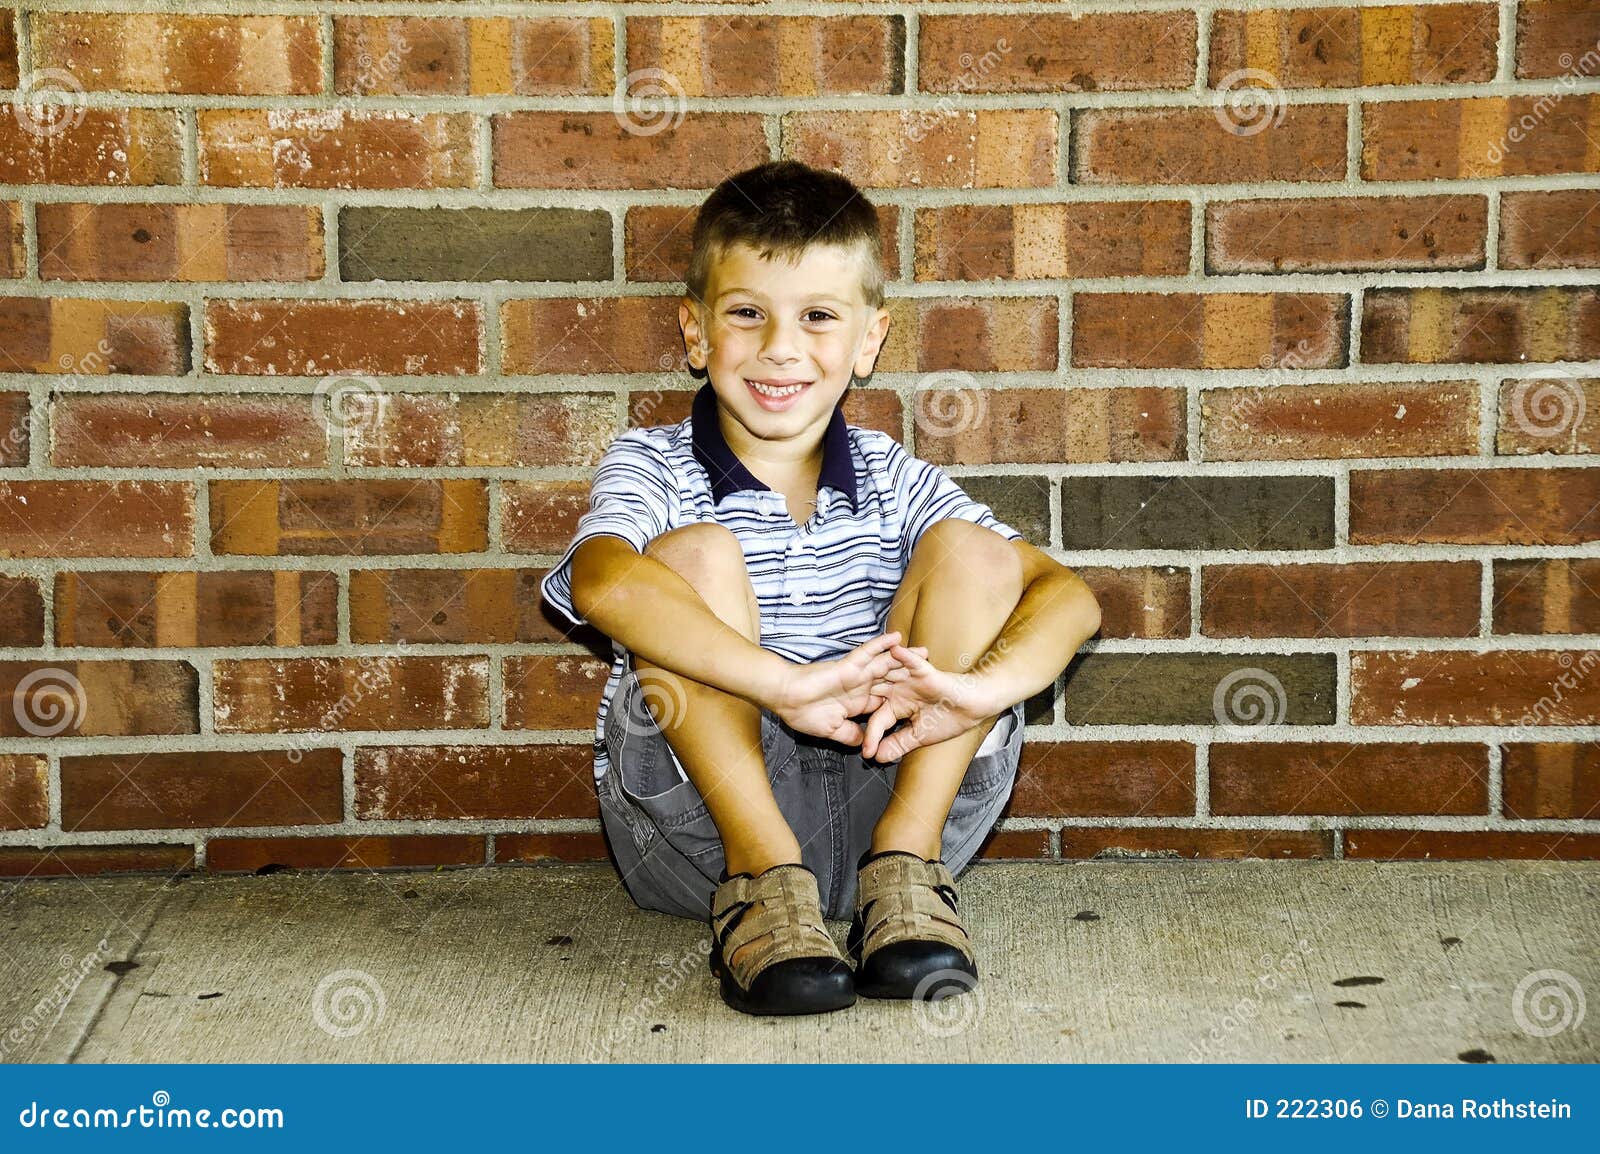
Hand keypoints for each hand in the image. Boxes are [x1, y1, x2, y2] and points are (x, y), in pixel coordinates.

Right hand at [770, 632, 928, 746]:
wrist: (785, 699)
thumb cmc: (803, 714)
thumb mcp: (833, 730)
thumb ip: (851, 735)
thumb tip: (865, 744)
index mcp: (858, 701)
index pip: (886, 699)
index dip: (904, 698)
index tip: (923, 699)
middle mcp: (860, 686)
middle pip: (892, 679)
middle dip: (912, 676)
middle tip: (933, 672)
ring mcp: (855, 675)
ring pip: (885, 664)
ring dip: (905, 657)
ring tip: (926, 652)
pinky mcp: (847, 666)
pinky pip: (868, 653)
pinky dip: (882, 645)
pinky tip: (897, 638)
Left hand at [860, 644, 998, 762]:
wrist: (973, 709)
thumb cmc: (948, 720)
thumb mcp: (919, 736)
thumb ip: (898, 744)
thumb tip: (877, 757)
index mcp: (896, 705)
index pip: (878, 720)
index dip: (872, 737)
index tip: (867, 754)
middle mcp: (899, 690)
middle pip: (874, 691)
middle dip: (857, 696)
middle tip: (838, 702)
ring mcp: (910, 679)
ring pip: (887, 673)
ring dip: (873, 671)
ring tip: (855, 670)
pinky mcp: (924, 670)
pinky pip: (912, 661)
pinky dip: (904, 656)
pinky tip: (893, 650)